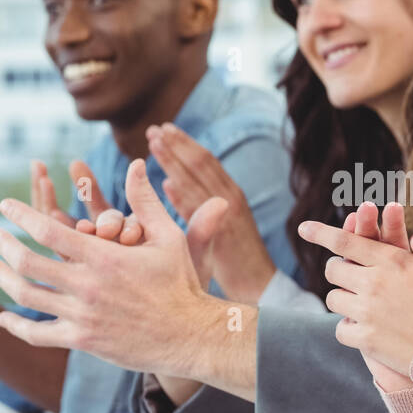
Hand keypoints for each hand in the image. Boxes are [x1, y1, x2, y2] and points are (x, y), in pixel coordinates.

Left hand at [0, 158, 219, 374]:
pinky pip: (37, 334)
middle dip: (4, 244)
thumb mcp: (168, 236)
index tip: (5, 207)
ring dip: (1, 276)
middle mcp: (87, 285)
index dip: (21, 215)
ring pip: (25, 295)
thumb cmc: (180, 283)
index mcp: (103, 256)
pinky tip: (4, 316)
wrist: (190, 335)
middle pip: (27, 261)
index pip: (48, 229)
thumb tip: (136, 163)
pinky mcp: (82, 341)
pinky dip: (16, 324)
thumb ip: (145, 200)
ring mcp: (82, 315)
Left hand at [147, 122, 274, 301]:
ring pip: (198, 182)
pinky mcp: (225, 235)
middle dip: (177, 147)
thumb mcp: (216, 223)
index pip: (204, 161)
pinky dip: (184, 196)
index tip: (164, 128)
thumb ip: (191, 203)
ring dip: (176, 162)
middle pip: (200, 165)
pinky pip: (201, 212)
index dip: (184, 143)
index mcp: (229, 192)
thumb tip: (169, 182)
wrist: (257, 284)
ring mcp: (229, 215)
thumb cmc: (234, 257)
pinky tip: (167, 185)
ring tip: (154, 144)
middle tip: (155, 129)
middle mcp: (230, 198)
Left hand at [298, 200, 412, 378]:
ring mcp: (368, 313)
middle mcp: (375, 283)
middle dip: (339, 269)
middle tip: (349, 275)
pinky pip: (341, 330)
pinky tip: (364, 329)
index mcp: (394, 260)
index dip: (321, 233)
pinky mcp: (367, 340)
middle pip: (334, 270)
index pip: (346, 241)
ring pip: (334, 299)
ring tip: (359, 303)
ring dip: (344, 299)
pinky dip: (349, 329)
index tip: (303, 228)